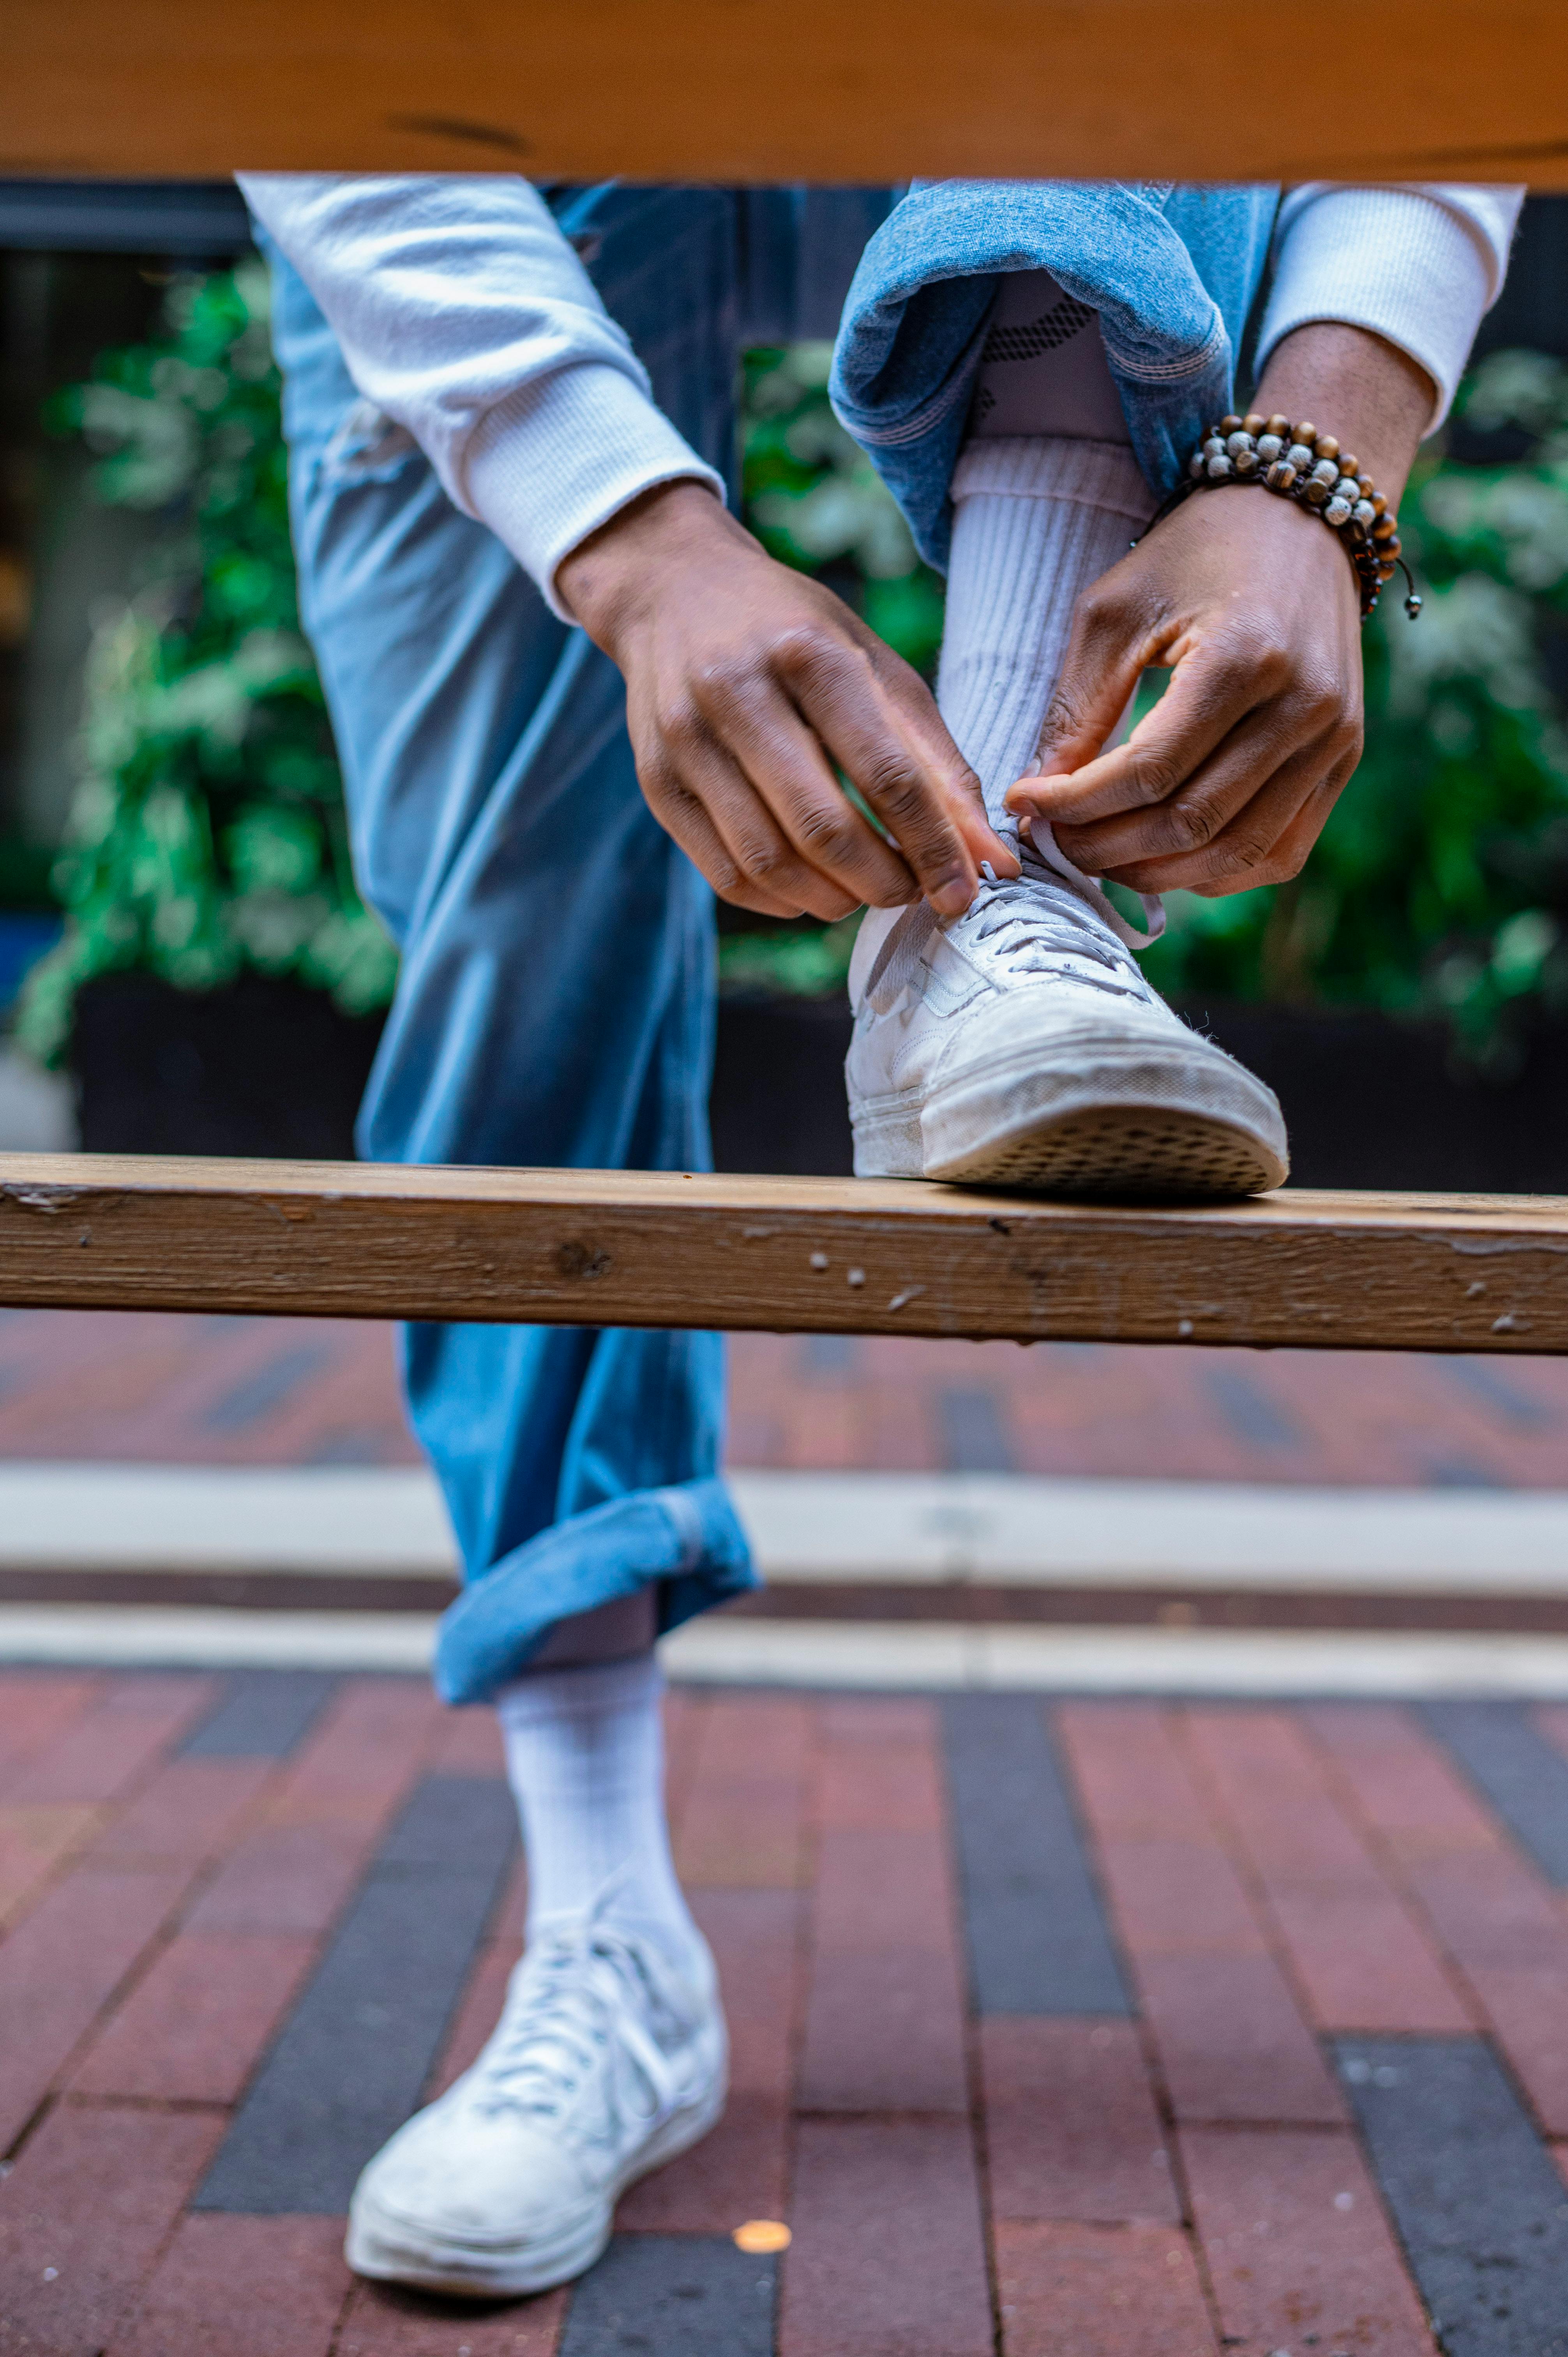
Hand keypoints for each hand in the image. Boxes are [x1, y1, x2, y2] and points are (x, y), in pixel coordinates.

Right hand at [556, 480, 1016, 920]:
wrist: (672, 594)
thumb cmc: (794, 634)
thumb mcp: (875, 668)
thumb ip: (936, 763)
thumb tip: (989, 860)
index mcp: (807, 653)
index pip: (886, 774)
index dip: (932, 846)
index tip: (964, 893)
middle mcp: (736, 692)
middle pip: (824, 829)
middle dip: (883, 883)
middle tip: (912, 893)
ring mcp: (686, 740)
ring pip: (770, 863)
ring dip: (832, 899)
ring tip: (864, 892)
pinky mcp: (656, 782)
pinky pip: (726, 874)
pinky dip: (781, 901)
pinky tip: (810, 889)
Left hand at [1004, 324, 1433, 897]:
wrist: (1297, 520)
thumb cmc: (1194, 555)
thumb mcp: (1116, 611)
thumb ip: (1079, 707)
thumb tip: (1039, 795)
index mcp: (1244, 658)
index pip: (1148, 771)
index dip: (1077, 804)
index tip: (1025, 802)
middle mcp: (1304, 707)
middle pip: (1190, 822)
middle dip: (1106, 846)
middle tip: (1053, 841)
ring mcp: (1334, 741)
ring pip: (1235, 852)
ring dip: (1156, 872)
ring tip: (1098, 855)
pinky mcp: (1343, 762)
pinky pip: (1278, 853)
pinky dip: (1215, 873)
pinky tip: (1162, 859)